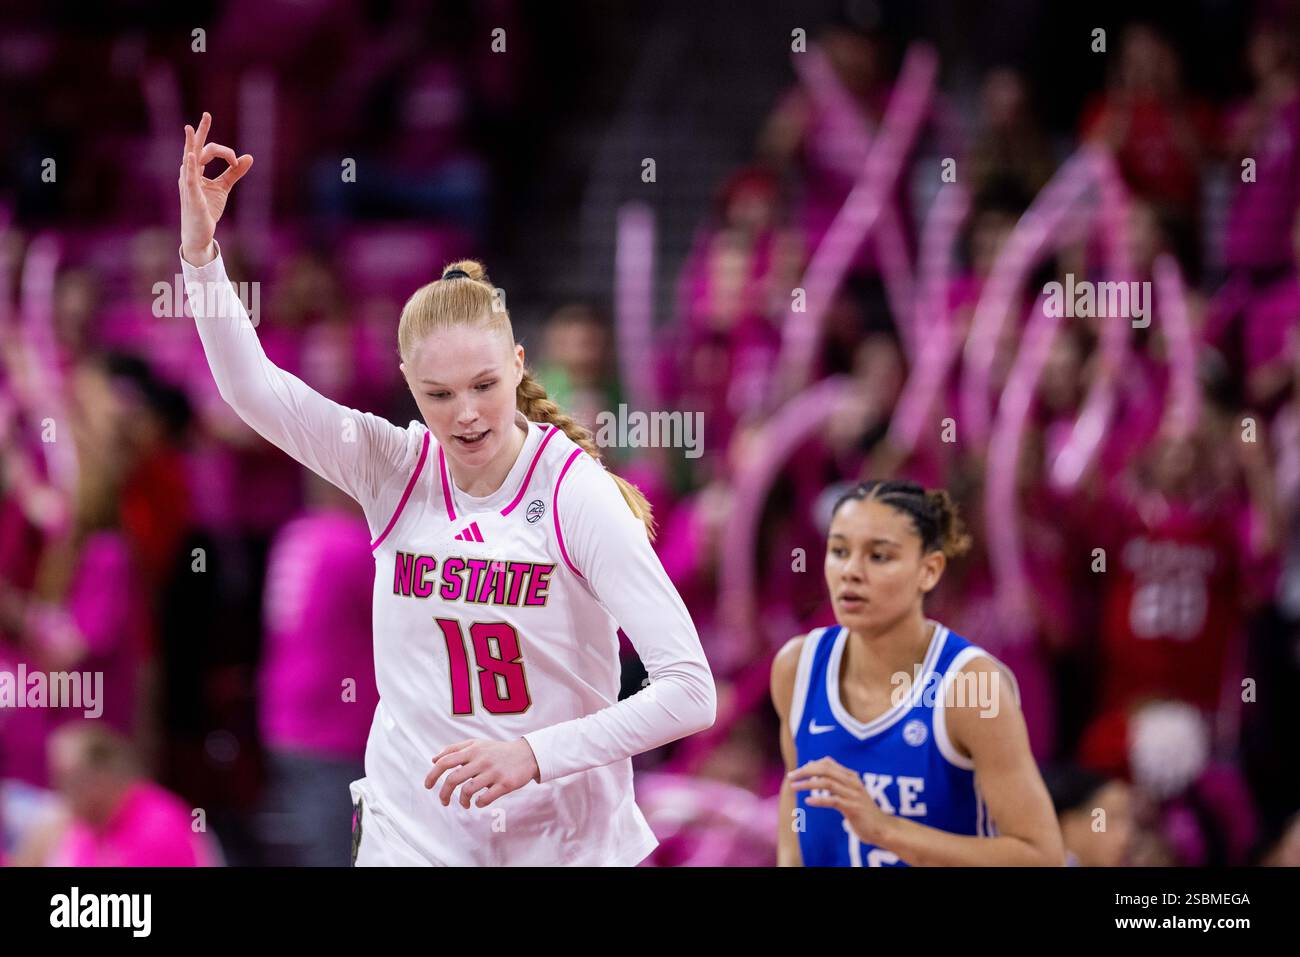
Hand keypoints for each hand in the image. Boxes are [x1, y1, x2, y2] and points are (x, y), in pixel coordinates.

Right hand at [178, 112, 252, 264]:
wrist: (199, 233)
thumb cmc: (207, 209)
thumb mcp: (223, 188)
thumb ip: (234, 173)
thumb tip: (249, 157)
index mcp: (197, 170)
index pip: (209, 151)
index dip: (226, 153)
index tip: (237, 161)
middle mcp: (190, 173)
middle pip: (195, 148)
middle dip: (201, 132)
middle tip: (207, 115)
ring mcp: (189, 183)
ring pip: (191, 160)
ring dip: (192, 144)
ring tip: (191, 129)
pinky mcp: (192, 196)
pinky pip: (190, 178)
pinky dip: (191, 166)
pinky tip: (192, 156)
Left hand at [424, 738, 540, 808]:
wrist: (526, 755)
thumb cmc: (497, 751)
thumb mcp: (476, 744)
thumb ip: (454, 749)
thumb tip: (434, 760)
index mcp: (472, 750)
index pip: (446, 761)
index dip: (433, 774)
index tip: (427, 786)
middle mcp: (481, 760)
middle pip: (453, 778)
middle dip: (443, 793)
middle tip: (443, 801)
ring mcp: (493, 772)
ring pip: (468, 790)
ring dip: (462, 801)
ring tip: (464, 804)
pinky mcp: (505, 784)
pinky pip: (486, 798)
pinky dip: (479, 803)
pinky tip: (479, 802)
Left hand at [787, 756, 892, 845]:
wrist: (882, 828)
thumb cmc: (863, 811)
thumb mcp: (850, 792)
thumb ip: (835, 780)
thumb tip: (813, 767)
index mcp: (851, 776)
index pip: (827, 763)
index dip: (810, 765)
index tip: (796, 772)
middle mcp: (852, 782)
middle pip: (825, 769)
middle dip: (805, 771)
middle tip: (791, 777)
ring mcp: (853, 795)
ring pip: (827, 783)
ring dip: (808, 784)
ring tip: (794, 787)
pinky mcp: (853, 808)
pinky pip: (833, 801)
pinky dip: (819, 799)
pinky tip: (808, 801)